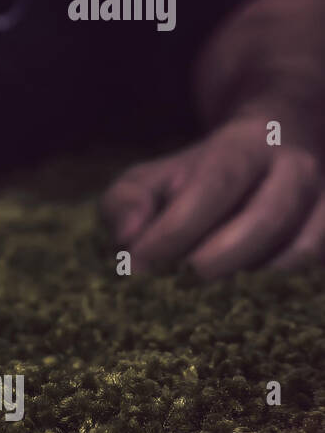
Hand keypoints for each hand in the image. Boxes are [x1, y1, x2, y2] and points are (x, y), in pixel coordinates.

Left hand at [101, 115, 324, 276]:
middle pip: (268, 216)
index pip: (217, 183)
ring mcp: (324, 199)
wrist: (270, 146)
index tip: (141, 259)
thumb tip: (128, 238)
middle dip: (222, 254)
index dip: (178, 226)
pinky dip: (283, 282)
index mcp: (245, 144)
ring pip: (302, 245)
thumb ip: (128, 201)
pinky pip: (318, 261)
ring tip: (214, 281)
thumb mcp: (150, 177)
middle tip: (186, 276)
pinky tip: (248, 288)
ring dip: (254, 271)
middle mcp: (295, 167)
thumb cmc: (194, 175)